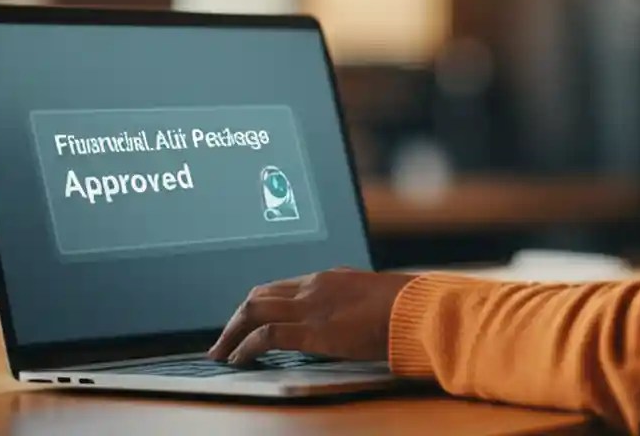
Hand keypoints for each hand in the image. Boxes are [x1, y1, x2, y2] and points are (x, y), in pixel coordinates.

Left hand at [207, 267, 416, 364]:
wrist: (418, 310)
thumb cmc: (408, 308)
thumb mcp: (374, 300)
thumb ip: (353, 306)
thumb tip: (349, 321)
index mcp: (329, 278)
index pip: (281, 287)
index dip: (259, 306)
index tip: (247, 322)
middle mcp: (314, 287)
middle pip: (259, 295)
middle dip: (237, 317)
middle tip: (225, 339)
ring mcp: (311, 307)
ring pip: (253, 310)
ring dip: (231, 332)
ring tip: (220, 353)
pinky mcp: (312, 331)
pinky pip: (265, 336)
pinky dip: (245, 347)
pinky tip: (238, 360)